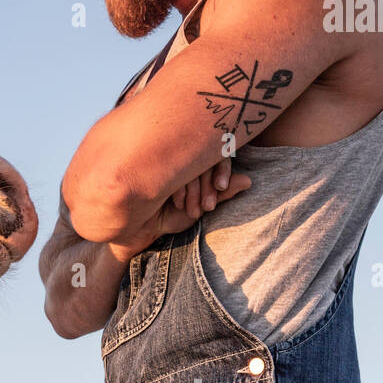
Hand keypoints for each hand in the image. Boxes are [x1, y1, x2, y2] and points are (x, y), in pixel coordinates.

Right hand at [106, 158, 251, 262]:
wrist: (132, 230)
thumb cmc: (165, 218)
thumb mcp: (198, 209)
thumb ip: (222, 195)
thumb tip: (249, 180)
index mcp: (188, 160)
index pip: (213, 152)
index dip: (221, 169)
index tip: (221, 188)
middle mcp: (173, 156)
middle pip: (201, 155)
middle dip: (206, 185)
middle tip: (206, 208)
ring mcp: (157, 159)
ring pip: (185, 161)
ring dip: (192, 189)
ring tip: (192, 211)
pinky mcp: (145, 165)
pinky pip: (167, 166)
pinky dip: (179, 187)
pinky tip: (176, 203)